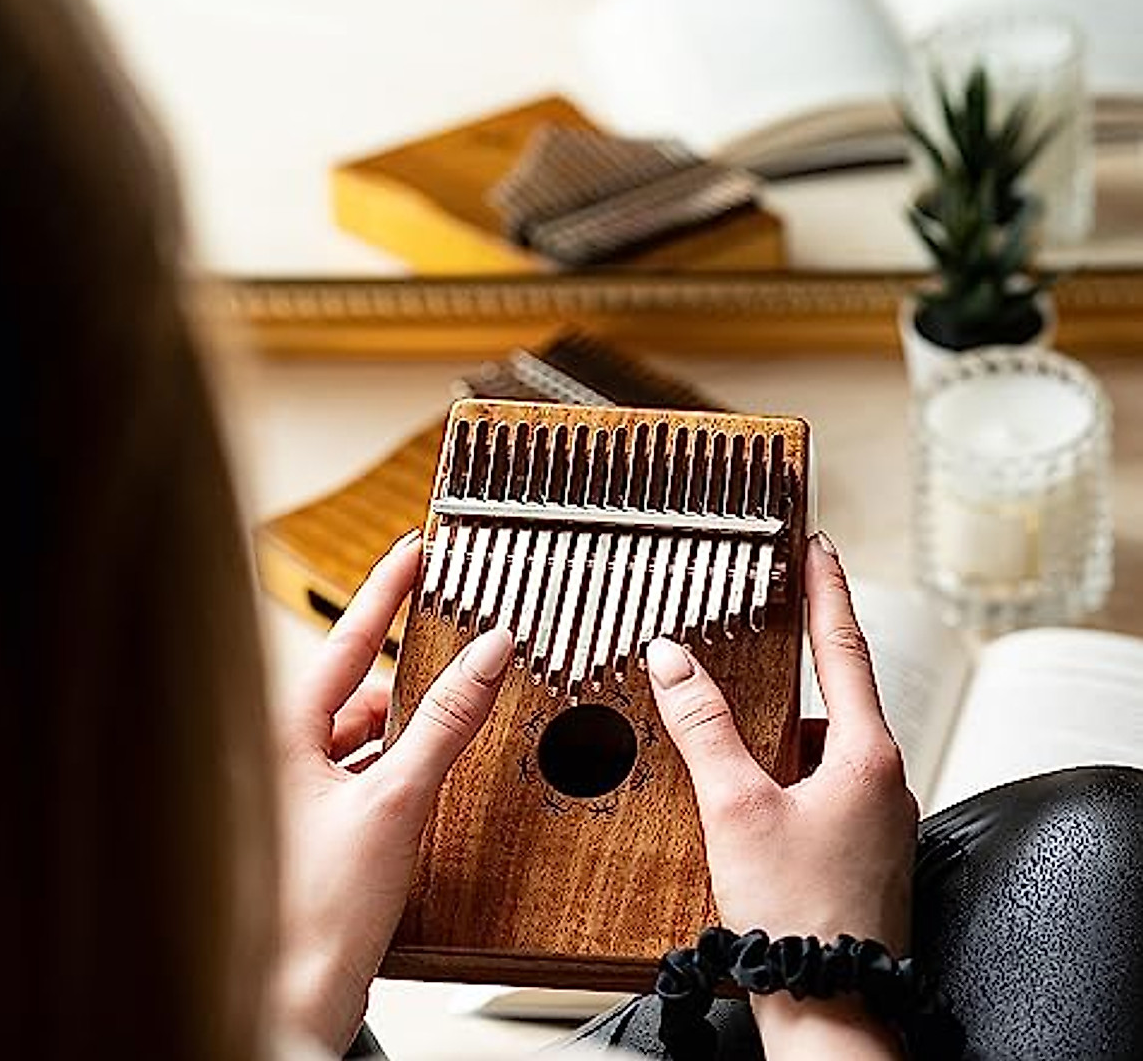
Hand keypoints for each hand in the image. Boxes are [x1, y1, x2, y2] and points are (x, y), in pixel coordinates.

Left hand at [276, 531, 512, 1052]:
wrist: (293, 1006)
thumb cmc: (317, 915)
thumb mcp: (396, 800)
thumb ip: (447, 722)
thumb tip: (489, 655)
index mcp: (283, 730)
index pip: (348, 637)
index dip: (388, 587)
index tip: (416, 548)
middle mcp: (282, 753)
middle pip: (358, 685)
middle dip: (408, 667)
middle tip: (452, 632)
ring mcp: (298, 790)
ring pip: (361, 730)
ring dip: (404, 722)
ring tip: (448, 710)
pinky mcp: (318, 823)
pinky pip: (363, 767)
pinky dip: (398, 760)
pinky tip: (424, 768)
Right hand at [646, 533, 916, 1058]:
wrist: (828, 1013)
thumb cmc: (797, 916)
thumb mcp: (737, 807)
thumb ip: (703, 726)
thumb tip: (674, 659)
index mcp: (867, 756)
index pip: (844, 647)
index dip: (827, 588)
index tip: (817, 544)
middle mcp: (883, 780)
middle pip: (836, 694)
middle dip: (798, 655)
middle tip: (769, 613)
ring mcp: (875, 817)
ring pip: (824, 744)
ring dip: (782, 725)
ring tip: (735, 716)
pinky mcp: (859, 848)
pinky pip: (821, 782)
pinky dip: (784, 768)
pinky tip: (746, 785)